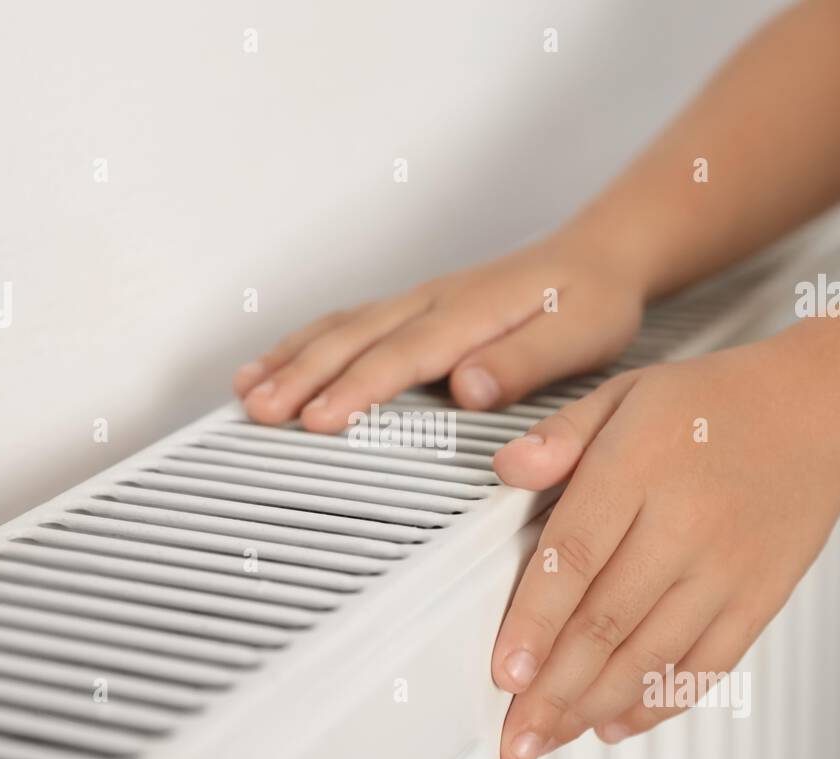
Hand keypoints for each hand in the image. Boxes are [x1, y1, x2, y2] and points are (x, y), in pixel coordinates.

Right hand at [232, 231, 644, 432]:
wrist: (593, 258)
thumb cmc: (588, 303)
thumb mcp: (580, 336)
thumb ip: (525, 363)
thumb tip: (469, 388)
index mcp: (470, 314)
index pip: (403, 356)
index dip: (358, 389)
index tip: (319, 420)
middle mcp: (432, 302)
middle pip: (354, 340)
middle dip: (302, 376)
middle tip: (260, 412)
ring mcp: (415, 301)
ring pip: (339, 328)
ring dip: (291, 359)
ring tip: (247, 392)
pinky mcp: (409, 307)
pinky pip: (346, 322)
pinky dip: (303, 342)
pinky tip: (275, 362)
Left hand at [488, 335, 839, 758]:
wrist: (823, 415)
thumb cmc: (715, 407)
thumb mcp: (627, 395)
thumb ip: (561, 435)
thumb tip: (506, 469)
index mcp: (639, 467)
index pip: (575, 556)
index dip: (535, 622)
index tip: (505, 673)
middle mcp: (685, 523)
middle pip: (607, 622)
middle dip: (553, 690)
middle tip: (516, 737)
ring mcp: (727, 568)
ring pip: (651, 655)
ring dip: (594, 706)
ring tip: (550, 739)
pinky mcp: (759, 598)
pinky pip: (705, 666)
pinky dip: (658, 704)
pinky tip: (615, 725)